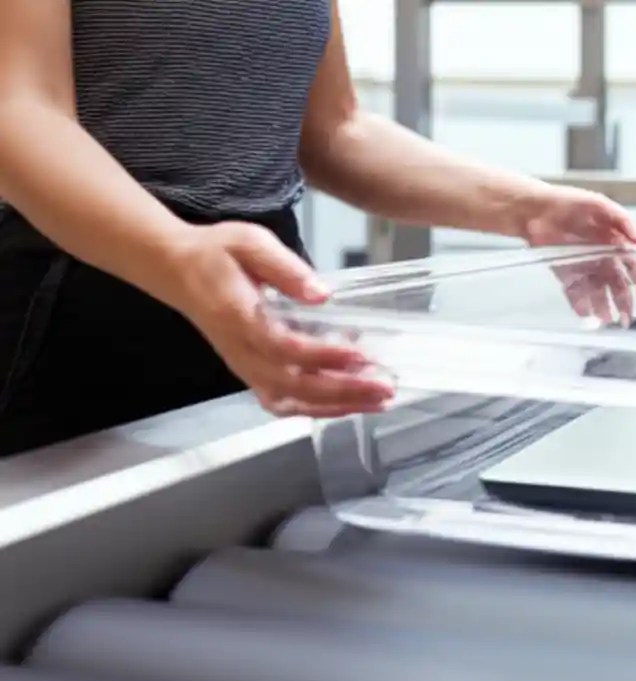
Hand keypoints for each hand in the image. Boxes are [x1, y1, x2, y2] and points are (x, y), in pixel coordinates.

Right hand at [167, 221, 394, 417]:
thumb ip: (286, 268)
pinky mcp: (251, 373)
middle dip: (343, 391)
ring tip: (377, 401)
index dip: (324, 356)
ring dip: (336, 406)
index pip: (285, 347)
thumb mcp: (251, 243)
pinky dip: (318, 408)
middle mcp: (241, 352)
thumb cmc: (217, 253)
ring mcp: (244, 368)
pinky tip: (350, 403)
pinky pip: (284, 402)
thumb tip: (323, 294)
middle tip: (385, 388)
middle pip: (294, 385)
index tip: (361, 355)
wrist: (177, 269)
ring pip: (291, 401)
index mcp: (239, 318)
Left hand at [521, 184, 635, 325]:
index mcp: (616, 245)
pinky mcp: (567, 276)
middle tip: (627, 319)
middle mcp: (604, 260)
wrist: (537, 210)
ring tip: (607, 322)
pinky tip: (586, 316)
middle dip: (626, 304)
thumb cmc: (570, 203)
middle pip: (620, 287)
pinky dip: (581, 306)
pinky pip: (577, 295)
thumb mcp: (600, 205)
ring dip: (605, 310)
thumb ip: (623, 220)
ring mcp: (586, 270)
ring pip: (600, 294)